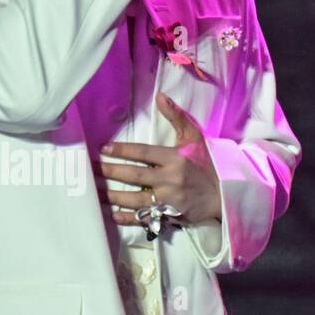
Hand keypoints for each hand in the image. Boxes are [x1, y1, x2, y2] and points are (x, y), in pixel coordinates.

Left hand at [93, 92, 222, 227]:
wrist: (223, 195)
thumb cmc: (205, 164)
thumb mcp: (194, 138)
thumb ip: (176, 117)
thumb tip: (160, 96)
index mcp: (175, 158)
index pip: (144, 152)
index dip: (122, 150)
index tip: (103, 149)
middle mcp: (171, 179)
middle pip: (135, 175)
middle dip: (110, 172)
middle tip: (91, 170)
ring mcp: (170, 199)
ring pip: (136, 198)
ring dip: (113, 196)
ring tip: (95, 192)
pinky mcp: (170, 216)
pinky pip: (145, 218)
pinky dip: (128, 217)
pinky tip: (113, 214)